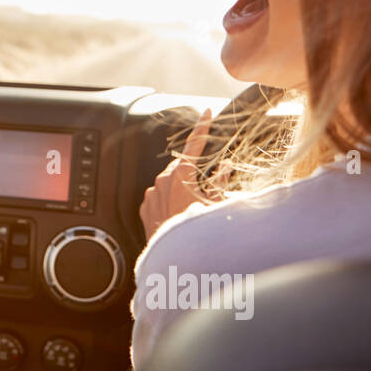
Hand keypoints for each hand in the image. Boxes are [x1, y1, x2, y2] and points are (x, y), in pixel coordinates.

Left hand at [139, 109, 215, 240]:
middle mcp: (162, 180)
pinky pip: (159, 195)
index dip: (202, 127)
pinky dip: (170, 199)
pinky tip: (179, 214)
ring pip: (170, 181)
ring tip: (192, 207)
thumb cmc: (199, 231)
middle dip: (194, 171)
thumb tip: (225, 166)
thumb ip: (221, 181)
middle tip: (205, 189)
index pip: (194, 145)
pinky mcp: (145, 206)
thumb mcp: (218, 204)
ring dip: (182, 187)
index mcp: (181, 176)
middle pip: (182, 166)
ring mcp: (151, 193)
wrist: (177, 256)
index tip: (206, 113)